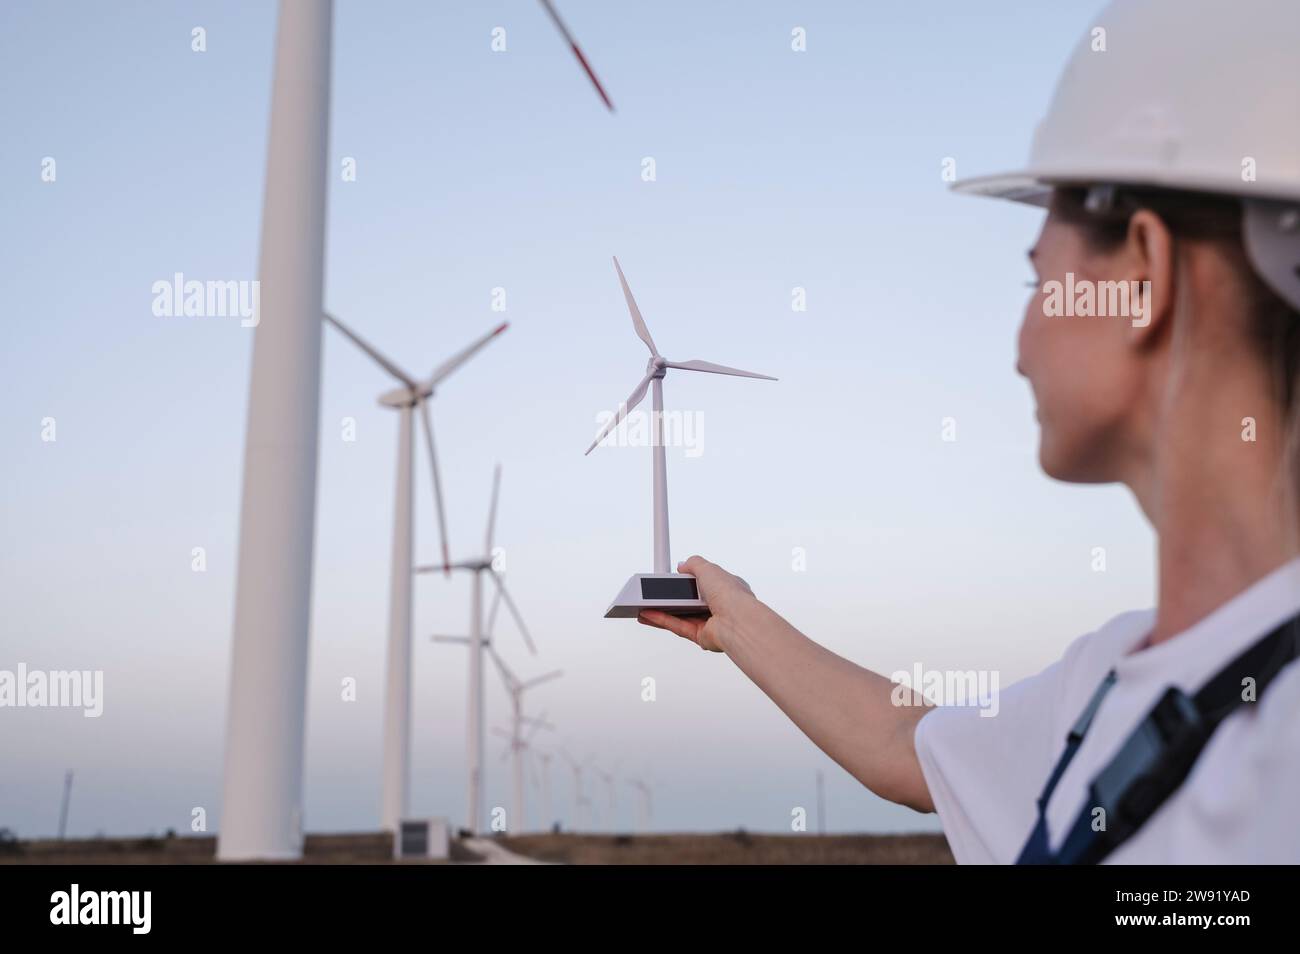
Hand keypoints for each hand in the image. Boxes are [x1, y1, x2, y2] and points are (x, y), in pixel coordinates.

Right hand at [637, 555, 754, 651]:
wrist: (737, 620)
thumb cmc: (731, 595)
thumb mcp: (708, 568)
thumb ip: (693, 564)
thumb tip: (682, 564)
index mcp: (724, 588)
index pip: (702, 582)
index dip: (685, 580)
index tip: (670, 578)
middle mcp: (718, 606)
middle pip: (687, 600)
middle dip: (669, 596)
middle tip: (651, 591)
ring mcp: (709, 622)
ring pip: (679, 615)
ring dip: (661, 609)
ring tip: (642, 603)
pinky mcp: (700, 636)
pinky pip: (677, 626)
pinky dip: (662, 620)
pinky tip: (647, 614)